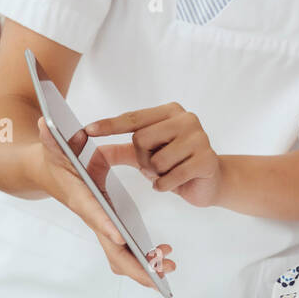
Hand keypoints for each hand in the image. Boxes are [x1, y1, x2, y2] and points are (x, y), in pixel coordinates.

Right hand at [34, 116, 175, 288]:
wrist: (43, 171)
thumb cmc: (53, 158)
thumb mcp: (53, 144)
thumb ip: (52, 135)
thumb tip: (44, 121)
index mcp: (81, 197)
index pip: (92, 213)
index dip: (105, 224)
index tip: (121, 236)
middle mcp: (92, 217)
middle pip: (110, 249)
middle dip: (134, 265)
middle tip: (160, 272)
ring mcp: (100, 225)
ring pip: (120, 256)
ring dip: (143, 267)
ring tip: (170, 265)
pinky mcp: (107, 226)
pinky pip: (125, 250)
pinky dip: (143, 258)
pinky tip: (163, 254)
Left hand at [83, 102, 221, 207]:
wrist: (210, 180)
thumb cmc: (177, 163)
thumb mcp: (146, 155)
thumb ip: (122, 151)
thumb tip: (96, 150)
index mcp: (170, 112)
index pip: (133, 118)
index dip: (110, 125)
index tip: (88, 130)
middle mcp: (186, 119)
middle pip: (141, 140)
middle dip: (143, 159)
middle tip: (159, 163)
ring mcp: (199, 138)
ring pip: (156, 161)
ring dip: (157, 174)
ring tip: (171, 171)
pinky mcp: (206, 160)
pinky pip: (170, 177)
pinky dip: (165, 185)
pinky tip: (176, 182)